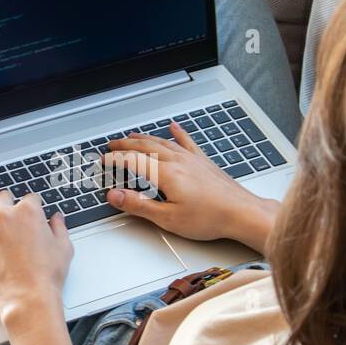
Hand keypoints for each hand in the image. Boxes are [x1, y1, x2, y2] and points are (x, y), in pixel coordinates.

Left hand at [0, 191, 72, 327]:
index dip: (32, 203)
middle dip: (5, 200)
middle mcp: (4, 217)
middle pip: (1, 199)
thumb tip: (57, 219)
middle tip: (6, 205)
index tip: (32, 208)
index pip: (30, 198)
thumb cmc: (47, 276)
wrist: (28, 297)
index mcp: (29, 213)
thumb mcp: (64, 248)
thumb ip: (59, 228)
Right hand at [104, 122, 279, 251]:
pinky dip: (177, 132)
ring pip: (162, 141)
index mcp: (166, 174)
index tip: (104, 160)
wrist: (242, 213)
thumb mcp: (168, 218)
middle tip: (111, 145)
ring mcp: (192, 159)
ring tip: (132, 135)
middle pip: (145, 146)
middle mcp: (178, 161)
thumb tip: (115, 196)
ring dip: (144, 137)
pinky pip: (186, 141)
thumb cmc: (210, 218)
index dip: (115, 160)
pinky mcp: (204, 162)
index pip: (132, 161)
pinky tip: (173, 126)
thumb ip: (139, 205)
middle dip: (125, 144)